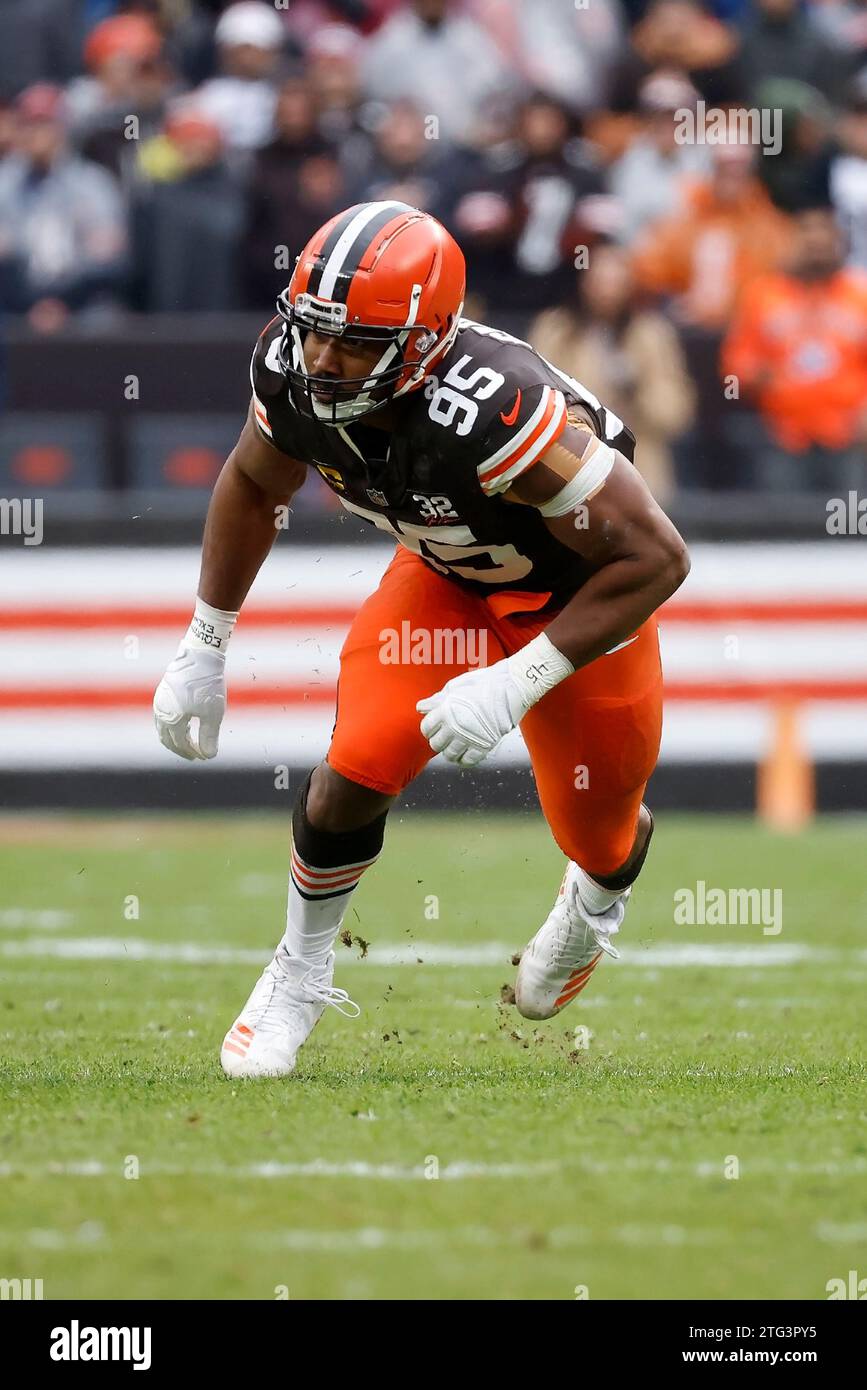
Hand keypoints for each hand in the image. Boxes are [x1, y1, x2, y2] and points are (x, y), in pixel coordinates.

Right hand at [153, 643, 226, 759]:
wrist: (201, 654)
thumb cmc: (207, 684)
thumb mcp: (212, 714)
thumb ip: (209, 736)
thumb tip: (209, 756)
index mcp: (171, 719)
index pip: (180, 743)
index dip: (192, 752)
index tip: (204, 756)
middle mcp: (160, 711)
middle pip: (167, 738)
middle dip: (181, 748)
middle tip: (195, 755)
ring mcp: (159, 700)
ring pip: (162, 727)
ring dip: (175, 738)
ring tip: (189, 742)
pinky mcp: (163, 691)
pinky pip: (162, 715)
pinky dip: (171, 725)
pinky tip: (183, 723)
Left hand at [416, 661, 528, 767]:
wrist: (511, 686)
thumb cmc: (484, 682)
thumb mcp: (456, 686)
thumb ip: (437, 699)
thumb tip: (421, 707)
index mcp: (445, 710)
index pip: (426, 728)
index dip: (428, 728)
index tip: (433, 728)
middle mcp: (455, 726)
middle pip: (436, 744)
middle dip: (438, 740)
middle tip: (444, 736)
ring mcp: (469, 737)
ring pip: (450, 755)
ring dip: (450, 752)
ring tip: (454, 746)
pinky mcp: (485, 744)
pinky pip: (469, 760)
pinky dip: (464, 760)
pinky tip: (465, 754)